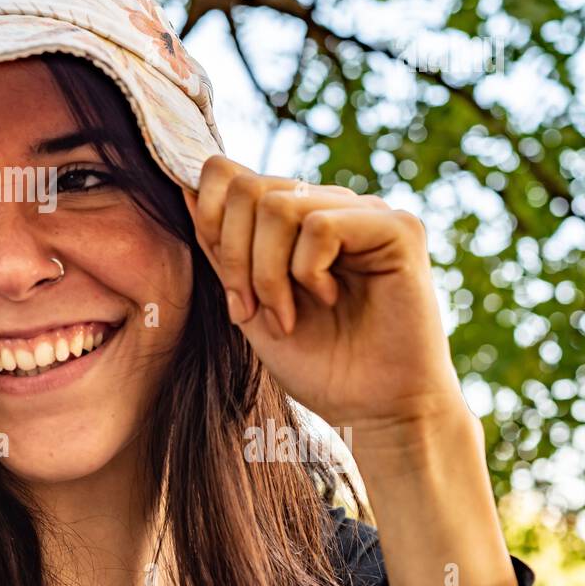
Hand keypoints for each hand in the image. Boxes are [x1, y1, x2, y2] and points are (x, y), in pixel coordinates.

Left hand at [183, 154, 464, 437]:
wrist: (375, 411)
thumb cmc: (317, 363)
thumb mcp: (247, 301)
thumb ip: (221, 248)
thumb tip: (186, 187)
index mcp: (295, 216)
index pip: (230, 174)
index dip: (210, 219)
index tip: (228, 286)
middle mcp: (330, 204)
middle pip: (247, 187)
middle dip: (234, 256)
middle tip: (251, 310)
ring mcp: (365, 212)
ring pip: (277, 205)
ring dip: (267, 271)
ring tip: (286, 315)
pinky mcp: (398, 228)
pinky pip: (320, 226)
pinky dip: (307, 273)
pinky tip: (329, 301)